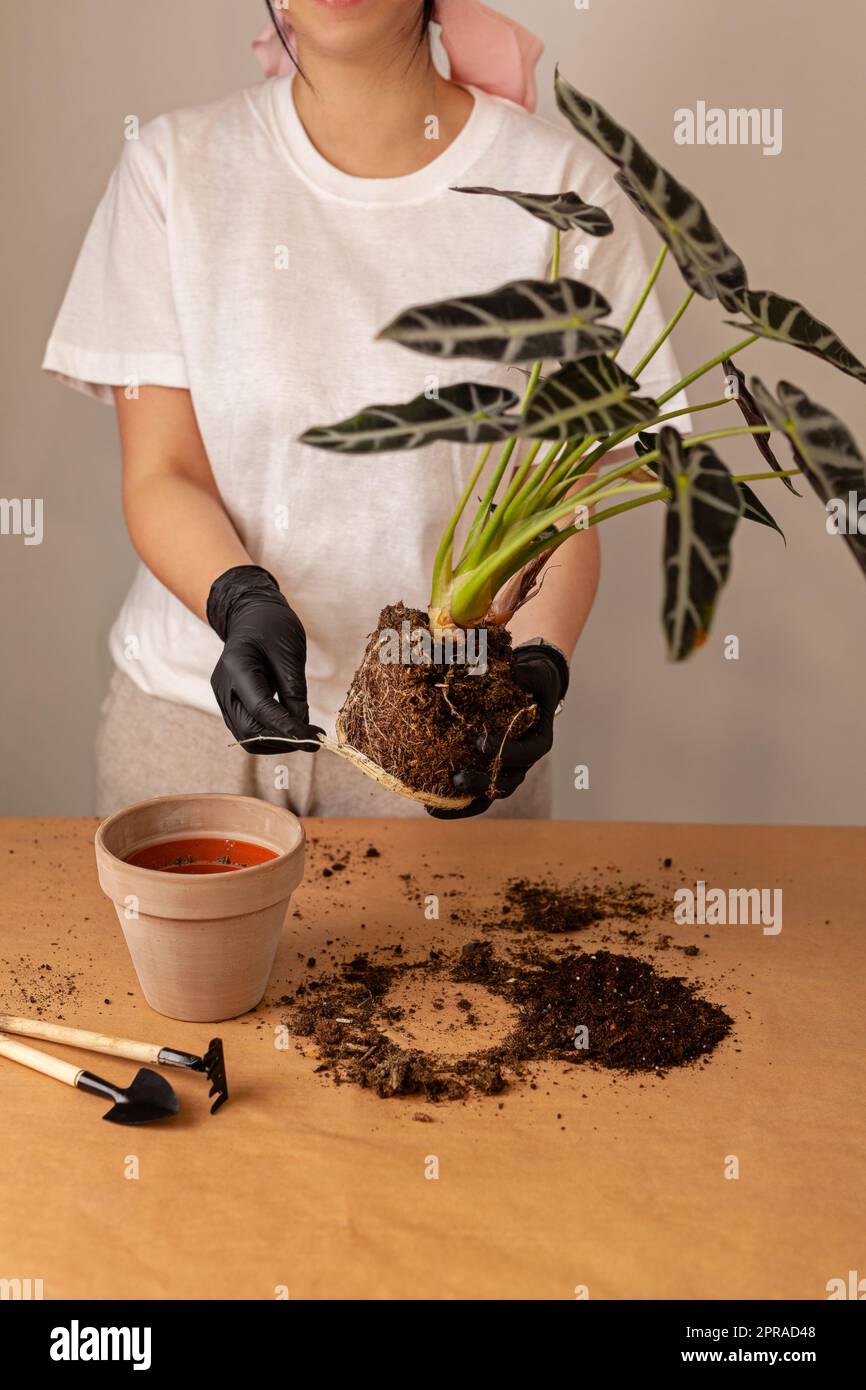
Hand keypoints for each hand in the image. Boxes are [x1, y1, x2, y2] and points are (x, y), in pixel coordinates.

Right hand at [207, 565, 322, 754]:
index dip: (287, 729)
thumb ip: (295, 692)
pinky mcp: (230, 702)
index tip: (312, 739)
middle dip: (281, 740)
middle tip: (310, 738)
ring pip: (246, 736)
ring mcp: (223, 697)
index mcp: (237, 667)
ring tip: (303, 733)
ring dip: (276, 741)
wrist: (251, 614)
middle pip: (249, 731)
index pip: (261, 710)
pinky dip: (269, 732)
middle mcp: (223, 687)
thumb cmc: (272, 626)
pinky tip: (290, 727)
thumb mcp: (290, 653)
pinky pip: (247, 727)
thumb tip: (302, 728)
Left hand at [426, 642, 568, 819]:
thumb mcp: (536, 674)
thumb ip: (528, 673)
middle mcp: (521, 763)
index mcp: (538, 742)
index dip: (504, 752)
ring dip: (463, 802)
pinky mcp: (488, 771)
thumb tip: (514, 670)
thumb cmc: (533, 681)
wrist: (529, 689)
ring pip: (487, 795)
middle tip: (457, 778)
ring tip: (434, 805)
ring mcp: (504, 770)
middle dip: (481, 784)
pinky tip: (429, 804)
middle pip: (505, 784)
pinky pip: (474, 794)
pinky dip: (455, 803)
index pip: (526, 754)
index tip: (480, 742)